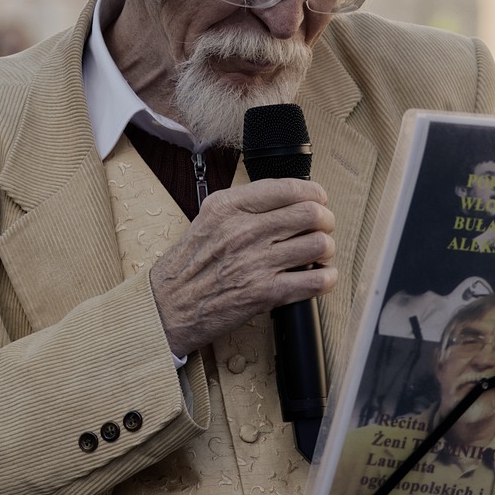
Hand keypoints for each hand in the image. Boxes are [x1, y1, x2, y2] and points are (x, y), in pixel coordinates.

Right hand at [150, 178, 336, 356]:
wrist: (168, 307)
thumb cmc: (188, 266)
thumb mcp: (207, 219)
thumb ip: (242, 205)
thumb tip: (282, 197)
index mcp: (229, 207)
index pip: (287, 188)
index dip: (313, 193)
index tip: (318, 200)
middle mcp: (244, 231)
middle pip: (310, 213)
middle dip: (325, 220)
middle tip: (323, 227)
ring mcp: (257, 262)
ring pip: (318, 245)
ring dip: (326, 249)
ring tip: (319, 254)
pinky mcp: (265, 293)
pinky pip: (314, 281)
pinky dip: (326, 278)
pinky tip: (321, 277)